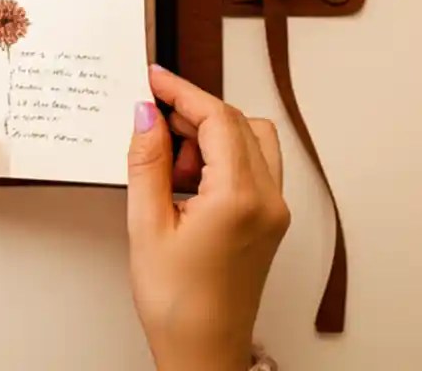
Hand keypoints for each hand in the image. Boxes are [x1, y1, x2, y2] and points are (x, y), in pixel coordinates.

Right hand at [126, 65, 289, 370]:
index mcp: (240, 198)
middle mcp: (268, 200)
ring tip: (170, 169)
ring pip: (251, 142)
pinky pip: (253, 168)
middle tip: (151, 123)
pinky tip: (187, 184)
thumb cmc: (178, 303)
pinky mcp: (270, 221)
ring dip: (211, 137)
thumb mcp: (147, 225)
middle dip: (194, 114)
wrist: (203, 351)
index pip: (218, 118)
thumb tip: (146, 116)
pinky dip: (221, 160)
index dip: (182, 91)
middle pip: (238, 123)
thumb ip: (147, 161)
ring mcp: (274, 211)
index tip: (154, 78)